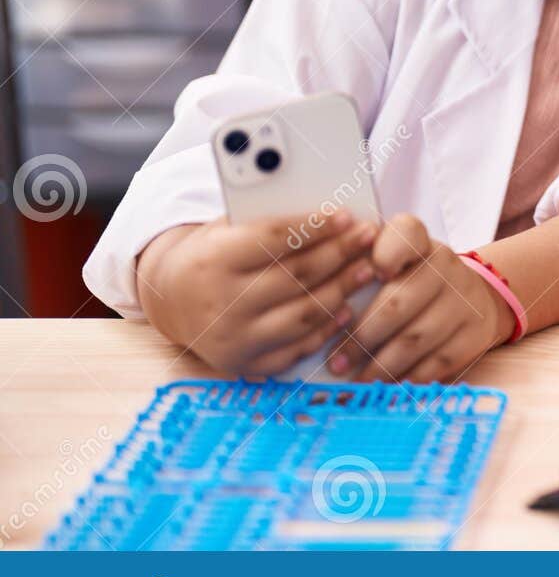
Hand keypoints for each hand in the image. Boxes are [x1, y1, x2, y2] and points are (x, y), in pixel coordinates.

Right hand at [135, 211, 378, 376]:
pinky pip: (298, 347)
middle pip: (296, 275)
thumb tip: (329, 213)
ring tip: (366, 268)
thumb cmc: (211, 254)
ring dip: (342, 289)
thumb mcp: (225, 228)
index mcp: (212, 260)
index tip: (347, 216)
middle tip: (368, 237)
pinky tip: (346, 307)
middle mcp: (220, 303)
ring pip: (304, 313)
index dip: (316, 226)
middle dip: (340, 253)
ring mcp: (233, 339)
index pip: (273, 238)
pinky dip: (326, 327)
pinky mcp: (245, 364)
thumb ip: (267, 220)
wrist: (172, 301)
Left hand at [328, 215, 513, 382]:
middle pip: (399, 302)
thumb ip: (359, 265)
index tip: (374, 273)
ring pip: (416, 338)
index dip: (388, 252)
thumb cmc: (413, 280)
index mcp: (420, 242)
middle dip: (362, 336)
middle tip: (336, 362)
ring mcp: (464, 300)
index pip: (407, 233)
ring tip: (355, 380)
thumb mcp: (393, 261)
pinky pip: (438, 362)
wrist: (473, 296)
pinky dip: (409, 377)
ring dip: (381, 365)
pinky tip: (388, 386)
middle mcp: (445, 266)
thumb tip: (316, 297)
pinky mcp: (475, 333)